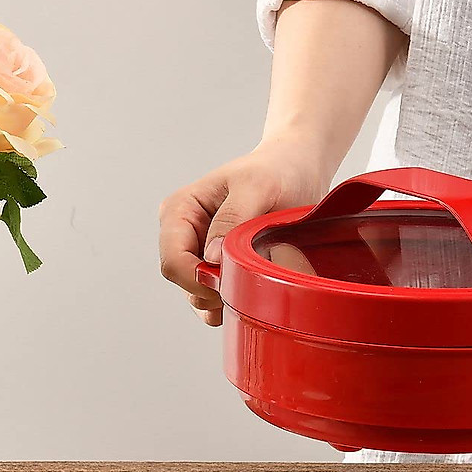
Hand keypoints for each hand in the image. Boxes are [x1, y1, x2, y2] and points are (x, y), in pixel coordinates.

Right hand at [158, 137, 332, 324]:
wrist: (298, 170)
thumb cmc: (276, 170)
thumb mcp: (256, 186)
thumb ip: (232, 218)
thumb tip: (211, 258)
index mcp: (180, 211)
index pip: (173, 262)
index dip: (199, 280)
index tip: (233, 279)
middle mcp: (184, 235)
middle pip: (185, 283)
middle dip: (216, 289)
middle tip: (253, 276)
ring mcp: (200, 254)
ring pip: (200, 296)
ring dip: (228, 296)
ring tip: (259, 274)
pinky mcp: (219, 268)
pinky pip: (217, 300)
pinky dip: (235, 301)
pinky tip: (256, 286)